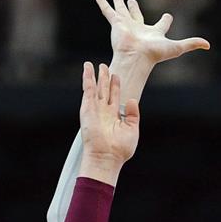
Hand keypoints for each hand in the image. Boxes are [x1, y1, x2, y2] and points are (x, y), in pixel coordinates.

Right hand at [79, 60, 139, 174]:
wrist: (107, 157)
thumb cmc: (120, 149)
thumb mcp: (132, 129)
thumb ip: (133, 114)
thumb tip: (133, 100)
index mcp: (113, 116)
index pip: (114, 96)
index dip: (116, 85)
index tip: (117, 76)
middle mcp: (103, 112)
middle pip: (104, 90)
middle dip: (105, 78)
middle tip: (105, 66)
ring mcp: (95, 109)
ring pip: (95, 88)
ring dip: (95, 76)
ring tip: (95, 64)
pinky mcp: (87, 108)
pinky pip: (87, 89)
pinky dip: (87, 78)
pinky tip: (87, 68)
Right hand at [94, 0, 208, 65]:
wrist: (136, 57)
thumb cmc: (155, 54)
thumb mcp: (177, 47)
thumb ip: (192, 44)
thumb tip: (208, 45)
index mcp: (153, 33)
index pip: (161, 24)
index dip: (166, 20)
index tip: (168, 16)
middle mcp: (139, 28)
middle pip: (137, 15)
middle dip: (134, 8)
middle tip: (132, 1)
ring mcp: (126, 25)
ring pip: (121, 10)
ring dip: (119, 2)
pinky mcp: (116, 23)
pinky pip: (107, 10)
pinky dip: (101, 1)